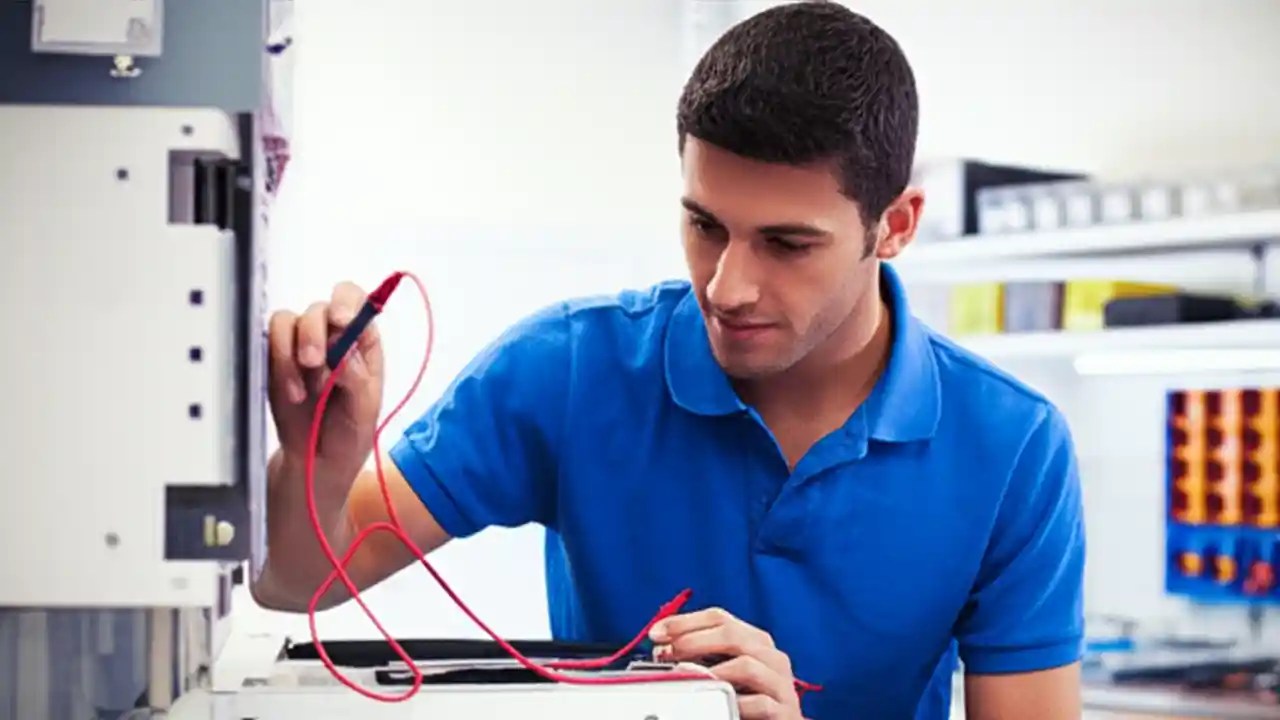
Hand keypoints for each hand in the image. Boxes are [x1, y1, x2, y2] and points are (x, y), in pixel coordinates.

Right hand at [267, 282, 385, 481]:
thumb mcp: (365, 410)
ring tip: (304, 389)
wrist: (316, 461)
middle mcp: (332, 338)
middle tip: (313, 361)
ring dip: (292, 350)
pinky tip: (292, 392)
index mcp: (363, 343)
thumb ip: (357, 378)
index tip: (341, 320)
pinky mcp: (275, 361)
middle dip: (314, 331)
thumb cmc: (349, 434)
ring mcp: (301, 347)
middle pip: (319, 308)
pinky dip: (278, 364)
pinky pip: (268, 343)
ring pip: (288, 321)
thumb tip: (343, 351)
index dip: (346, 303)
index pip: (355, 302)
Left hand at [650, 608, 802, 719]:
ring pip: (746, 666)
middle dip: (693, 641)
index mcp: (754, 640)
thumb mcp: (726, 670)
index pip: (719, 618)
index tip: (657, 633)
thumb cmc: (750, 697)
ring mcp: (780, 683)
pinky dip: (735, 703)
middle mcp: (771, 656)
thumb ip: (701, 656)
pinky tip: (716, 705)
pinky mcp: (784, 711)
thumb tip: (663, 648)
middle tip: (667, 654)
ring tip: (688, 678)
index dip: (684, 622)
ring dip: (711, 671)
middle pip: (732, 635)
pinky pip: (759, 703)